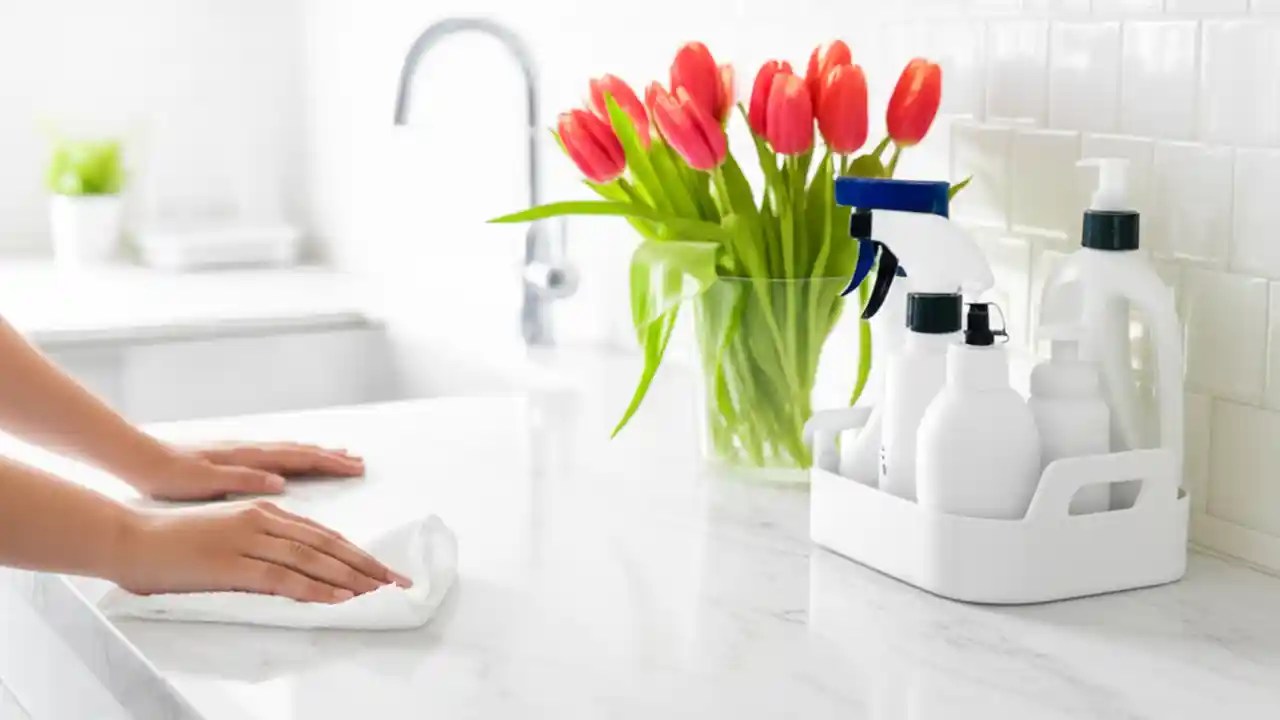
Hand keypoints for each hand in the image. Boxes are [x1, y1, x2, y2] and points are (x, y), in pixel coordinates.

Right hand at [113, 499, 410, 601]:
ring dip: (351, 578)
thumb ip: (263, 546)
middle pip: (328, 544)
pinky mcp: (234, 561)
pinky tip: (338, 599)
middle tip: (397, 582)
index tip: (383, 570)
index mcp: (266, 512)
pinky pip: (285, 577)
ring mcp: (250, 538)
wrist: (132, 538)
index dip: (356, 552)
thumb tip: (296, 570)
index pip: (324, 534)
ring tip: (379, 593)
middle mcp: (264, 519)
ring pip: (314, 559)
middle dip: (367, 564)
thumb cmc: (176, 543)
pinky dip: (316, 589)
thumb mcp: (229, 537)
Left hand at [130, 442, 365, 500]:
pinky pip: (276, 456)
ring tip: (338, 457)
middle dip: (332, 457)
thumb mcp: (206, 482)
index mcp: (249, 458)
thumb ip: (245, 480)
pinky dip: (296, 457)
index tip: (356, 468)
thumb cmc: (171, 476)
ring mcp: (244, 453)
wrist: (140, 459)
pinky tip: (296, 463)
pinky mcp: (234, 459)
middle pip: (301, 451)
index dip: (330, 463)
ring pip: (290, 451)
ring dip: (317, 455)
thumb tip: (281, 481)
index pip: (300, 458)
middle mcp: (251, 451)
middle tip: (359, 463)